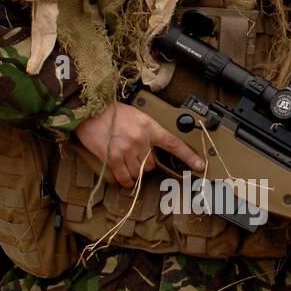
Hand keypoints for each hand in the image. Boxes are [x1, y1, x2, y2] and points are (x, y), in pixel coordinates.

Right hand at [74, 102, 205, 189]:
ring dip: (134, 171)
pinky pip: (126, 178)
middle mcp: (141, 139)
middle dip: (145, 162)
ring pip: (140, 172)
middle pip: (152, 164)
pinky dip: (126, 180)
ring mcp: (128, 150)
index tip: (200, 165)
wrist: (90, 111)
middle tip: (134, 154)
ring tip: (125, 159)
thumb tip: (153, 149)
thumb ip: (147, 131)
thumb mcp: (137, 116)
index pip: (174, 143)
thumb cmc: (112, 113)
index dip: (189, 156)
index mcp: (150, 127)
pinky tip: (123, 175)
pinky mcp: (114, 158)